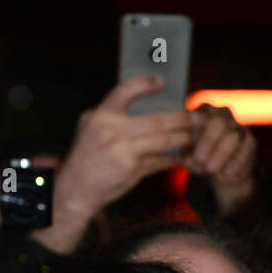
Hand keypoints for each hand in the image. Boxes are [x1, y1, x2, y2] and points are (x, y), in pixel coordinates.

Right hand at [32, 77, 192, 254]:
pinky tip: (181, 156)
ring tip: (194, 136)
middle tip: (195, 117)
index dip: (144, 84)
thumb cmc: (85, 157)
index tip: (161, 82)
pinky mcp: (132, 170)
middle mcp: (112, 130)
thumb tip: (141, 106)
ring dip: (182, 138)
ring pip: (163, 141)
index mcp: (101, 116)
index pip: (124, 91)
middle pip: (156, 121)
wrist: (75, 190)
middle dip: (179, 119)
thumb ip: (111, 116)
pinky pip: (159, 160)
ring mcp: (123, 151)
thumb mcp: (89, 128)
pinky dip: (172, 158)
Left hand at [183, 105, 257, 214]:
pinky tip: (226, 174)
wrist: (223, 170)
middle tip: (200, 160)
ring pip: (233, 136)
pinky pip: (246, 149)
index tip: (190, 149)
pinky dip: (235, 163)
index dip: (195, 134)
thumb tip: (185, 159)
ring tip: (210, 170)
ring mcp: (238, 125)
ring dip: (220, 154)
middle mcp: (223, 113)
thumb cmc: (201, 158)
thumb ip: (188, 155)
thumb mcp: (190, 156)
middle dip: (208, 142)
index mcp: (204, 110)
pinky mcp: (250, 140)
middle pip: (218, 123)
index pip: (200, 116)